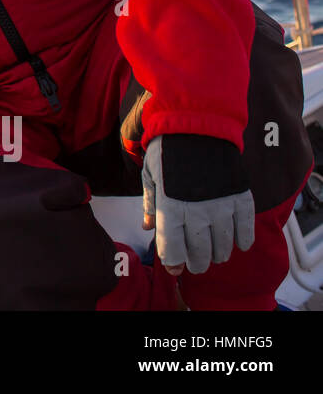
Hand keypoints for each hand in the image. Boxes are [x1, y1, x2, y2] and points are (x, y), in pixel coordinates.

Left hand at [141, 133, 254, 274]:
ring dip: (218, 255)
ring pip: (223, 246)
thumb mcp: (150, 176)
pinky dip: (243, 241)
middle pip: (199, 252)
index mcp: (170, 207)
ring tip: (214, 255)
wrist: (197, 127)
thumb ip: (150, 204)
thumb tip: (147, 228)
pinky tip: (238, 245)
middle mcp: (197, 212)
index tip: (175, 267)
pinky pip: (245, 230)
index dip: (173, 262)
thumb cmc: (168, 151)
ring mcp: (221, 206)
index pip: (172, 248)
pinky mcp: (240, 199)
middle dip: (197, 263)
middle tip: (196, 265)